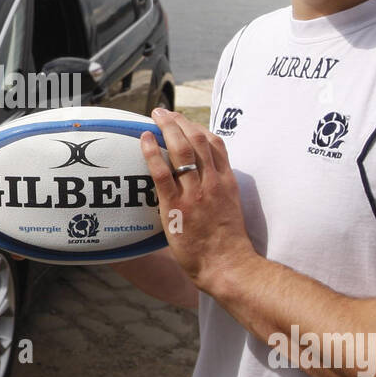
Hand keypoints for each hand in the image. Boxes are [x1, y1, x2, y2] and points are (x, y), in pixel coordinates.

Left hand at [140, 108, 255, 292]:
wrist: (228, 264)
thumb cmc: (228, 244)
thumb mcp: (230, 208)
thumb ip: (219, 191)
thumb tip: (204, 182)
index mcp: (227, 182)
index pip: (216, 144)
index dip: (198, 127)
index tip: (184, 121)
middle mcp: (213, 182)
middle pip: (197, 140)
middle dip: (179, 121)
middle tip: (164, 112)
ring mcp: (195, 193)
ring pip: (181, 150)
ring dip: (167, 128)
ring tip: (154, 116)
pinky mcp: (177, 206)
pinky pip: (162, 172)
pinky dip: (153, 151)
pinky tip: (145, 139)